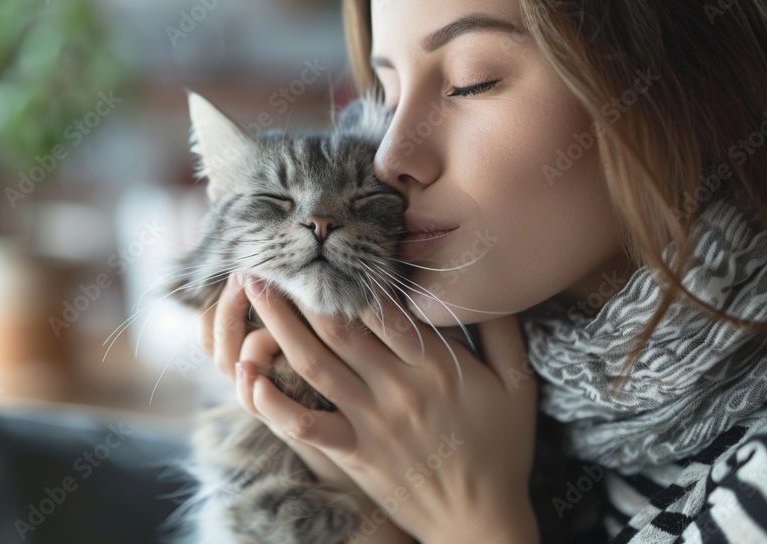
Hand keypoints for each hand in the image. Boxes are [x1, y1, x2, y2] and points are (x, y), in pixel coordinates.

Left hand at [235, 277, 539, 543]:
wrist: (482, 521)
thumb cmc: (501, 449)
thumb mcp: (517, 385)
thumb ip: (501, 332)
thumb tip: (484, 286)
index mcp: (437, 366)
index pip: (384, 309)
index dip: (349, 276)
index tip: (324, 250)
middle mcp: (399, 388)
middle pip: (339, 328)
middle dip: (301, 289)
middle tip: (271, 259)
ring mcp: (373, 422)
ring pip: (315, 364)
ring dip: (279, 326)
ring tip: (252, 292)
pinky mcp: (355, 454)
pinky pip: (307, 426)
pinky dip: (275, 403)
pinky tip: (249, 376)